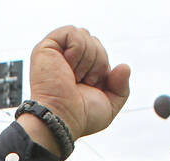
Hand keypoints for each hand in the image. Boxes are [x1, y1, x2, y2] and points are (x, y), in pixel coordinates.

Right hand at [28, 26, 129, 141]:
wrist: (62, 119)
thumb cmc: (80, 117)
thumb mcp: (109, 105)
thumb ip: (121, 87)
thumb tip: (123, 67)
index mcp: (79, 71)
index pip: (100, 52)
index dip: (102, 68)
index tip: (91, 87)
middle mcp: (66, 60)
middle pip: (94, 41)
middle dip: (97, 62)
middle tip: (83, 82)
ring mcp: (56, 53)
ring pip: (85, 35)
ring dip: (87, 60)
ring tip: (73, 77)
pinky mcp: (46, 48)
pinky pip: (72, 32)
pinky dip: (77, 50)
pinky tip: (68, 67)